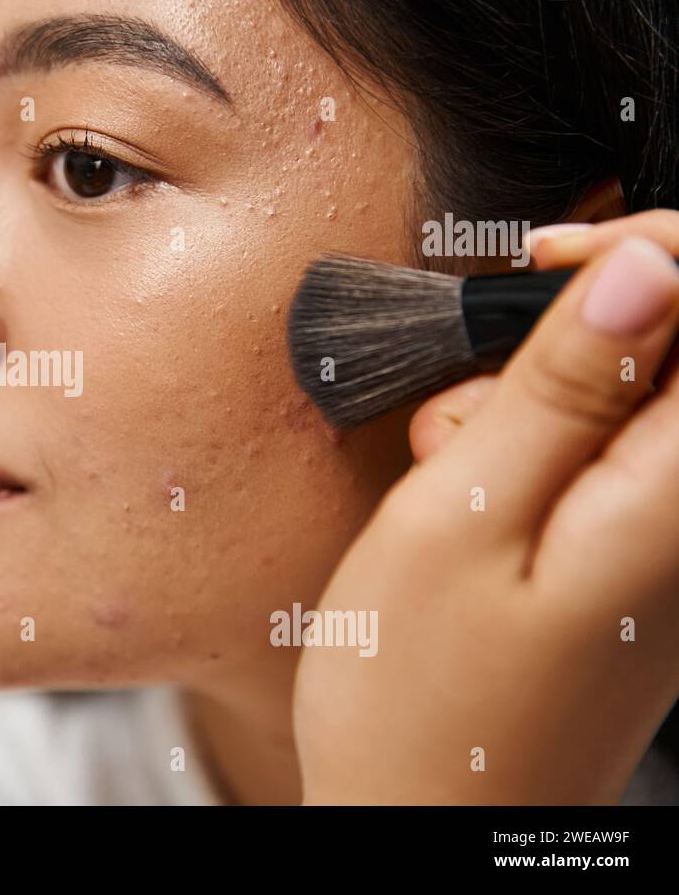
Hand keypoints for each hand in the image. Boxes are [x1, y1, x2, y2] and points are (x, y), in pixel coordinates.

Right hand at [294, 210, 678, 803]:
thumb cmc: (421, 703)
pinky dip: (539, 450)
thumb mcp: (457, 520)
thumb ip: (559, 390)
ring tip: (452, 465)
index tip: (551, 259)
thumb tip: (641, 271)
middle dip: (579, 329)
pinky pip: (612, 461)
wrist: (428, 823)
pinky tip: (469, 500)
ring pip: (637, 403)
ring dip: (542, 397)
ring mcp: (671, 551)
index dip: (650, 252)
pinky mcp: (636, 568)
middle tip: (482, 382)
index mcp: (675, 502)